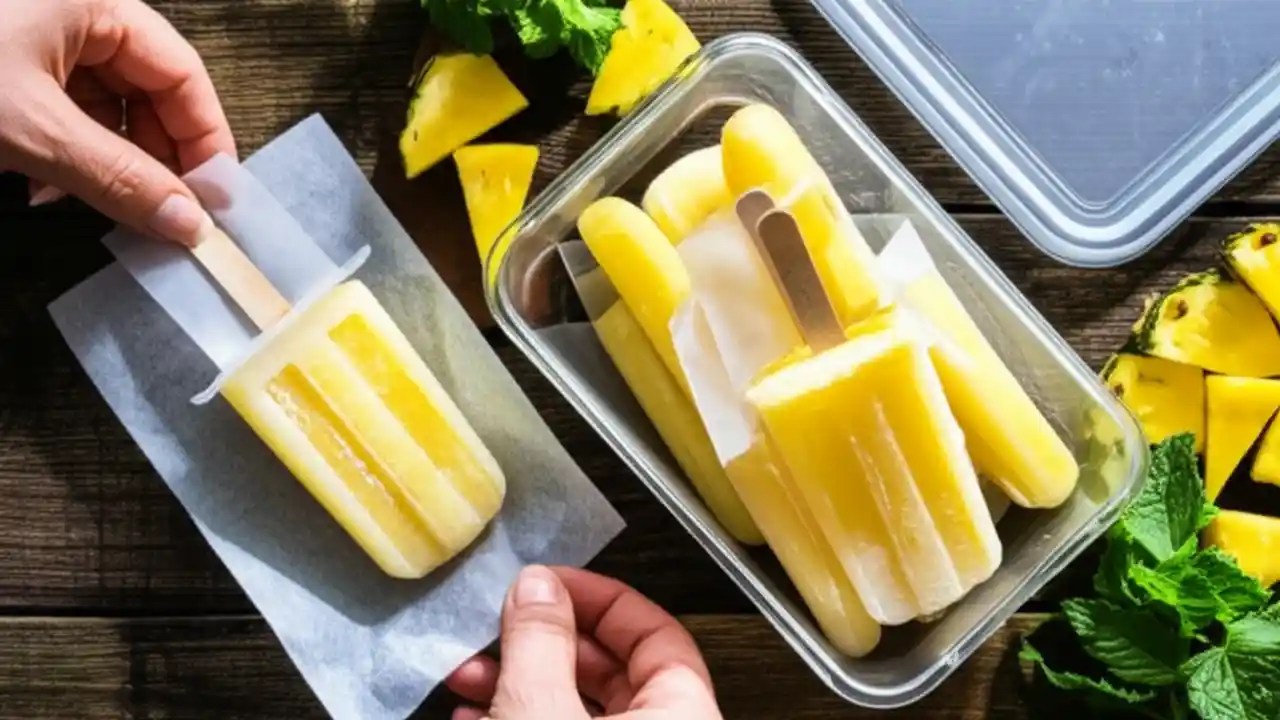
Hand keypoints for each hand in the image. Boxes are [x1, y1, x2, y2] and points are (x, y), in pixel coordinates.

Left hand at [0, 0, 234, 244]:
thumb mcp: (34, 129)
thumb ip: (117, 177)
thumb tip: (191, 226)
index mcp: (97, 3)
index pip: (183, 75)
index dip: (205, 141)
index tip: (213, 204)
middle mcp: (76, 14)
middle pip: (147, 93)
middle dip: (154, 161)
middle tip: (163, 220)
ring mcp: (37, 38)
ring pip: (102, 109)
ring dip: (106, 166)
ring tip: (100, 209)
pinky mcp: (8, 68)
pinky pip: (59, 112)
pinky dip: (63, 154)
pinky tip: (44, 188)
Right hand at [447, 566, 723, 719]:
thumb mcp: (541, 710)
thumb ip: (540, 641)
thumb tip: (539, 586)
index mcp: (683, 715)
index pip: (657, 632)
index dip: (600, 598)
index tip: (549, 584)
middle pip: (611, 670)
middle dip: (544, 642)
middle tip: (501, 624)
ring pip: (576, 708)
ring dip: (518, 682)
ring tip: (467, 671)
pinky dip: (520, 719)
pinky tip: (472, 714)